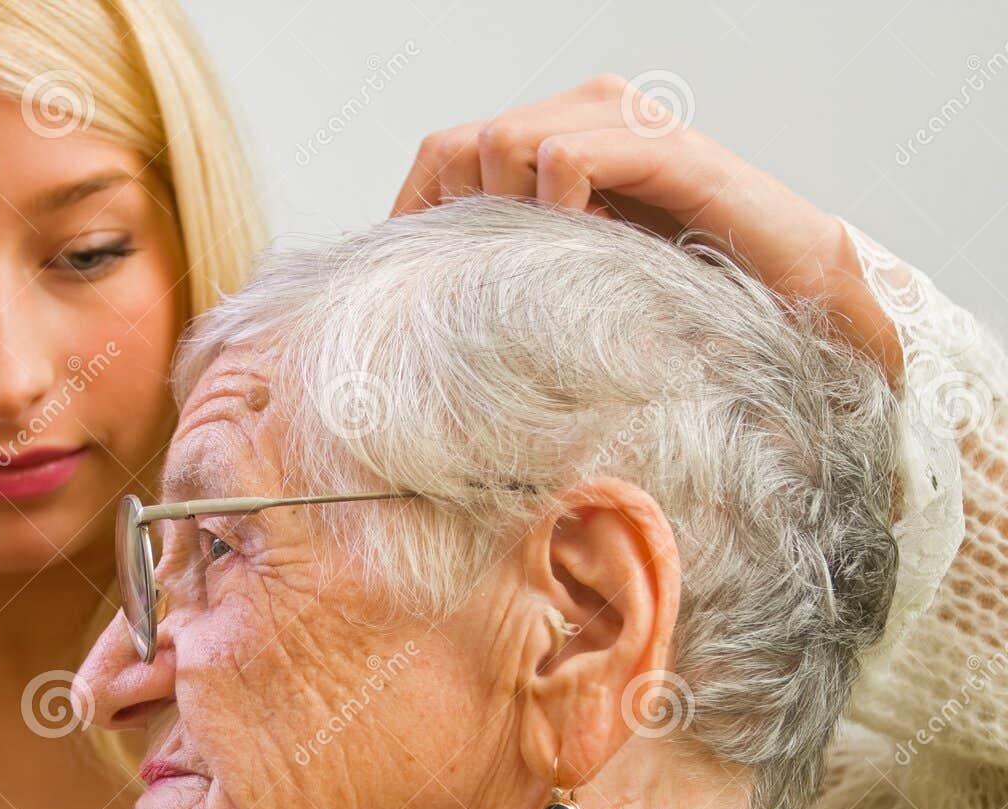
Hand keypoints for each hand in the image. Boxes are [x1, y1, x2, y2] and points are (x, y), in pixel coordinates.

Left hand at [393, 75, 901, 379]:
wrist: (791, 295)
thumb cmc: (675, 288)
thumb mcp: (568, 268)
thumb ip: (510, 251)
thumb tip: (424, 280)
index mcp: (553, 133)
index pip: (444, 153)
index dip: (419, 214)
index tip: (424, 282)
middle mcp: (582, 110)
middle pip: (460, 146)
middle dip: (463, 219)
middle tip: (503, 277)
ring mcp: (623, 118)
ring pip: (503, 141)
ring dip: (513, 216)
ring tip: (558, 264)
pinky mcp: (662, 146)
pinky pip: (566, 158)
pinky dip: (558, 210)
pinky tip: (591, 249)